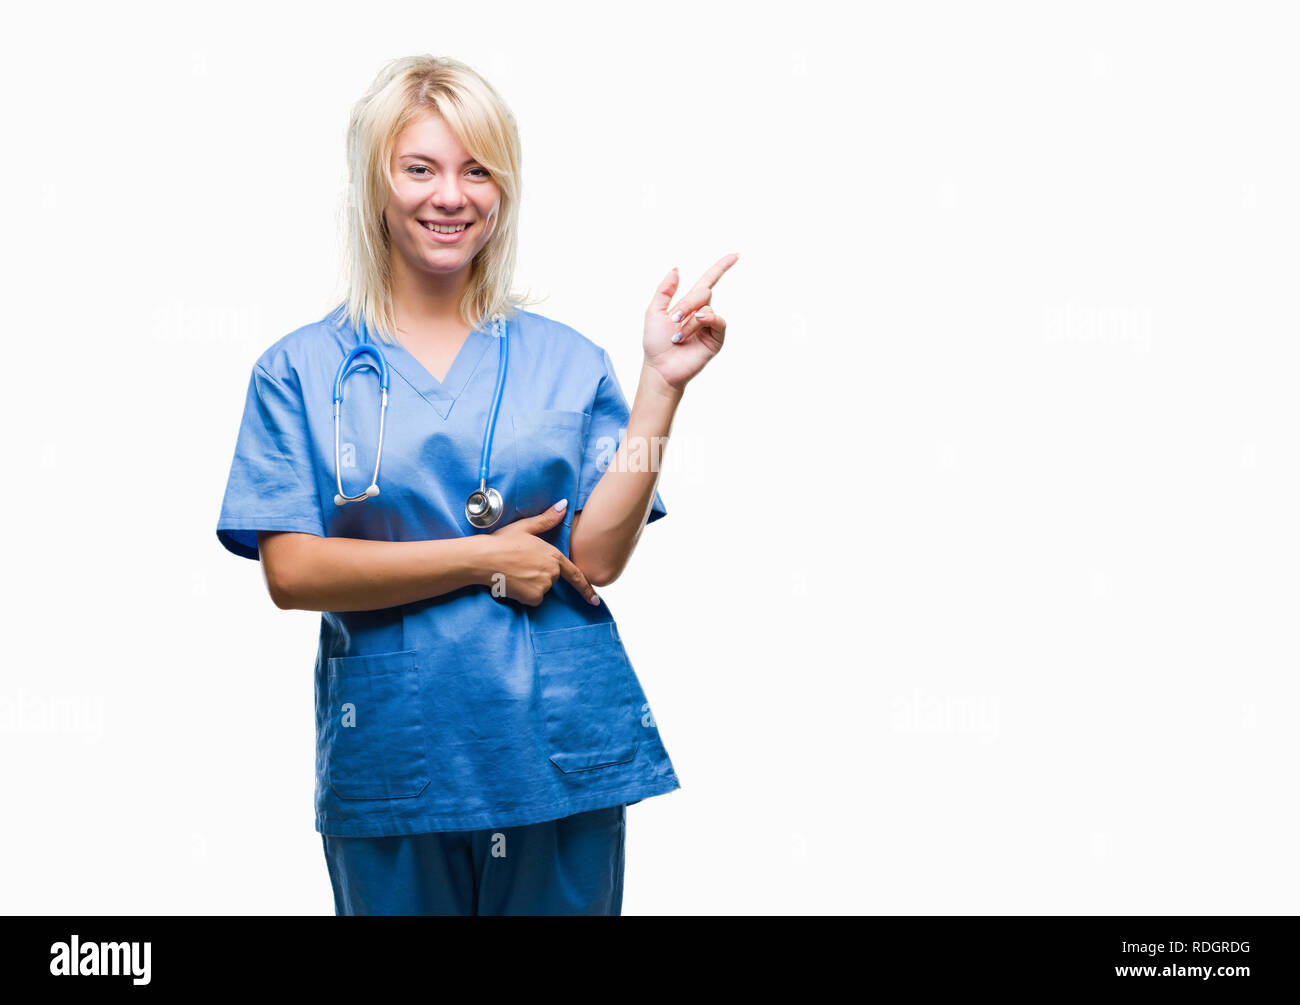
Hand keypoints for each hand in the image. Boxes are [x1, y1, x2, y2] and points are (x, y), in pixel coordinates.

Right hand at [483, 499, 599, 606]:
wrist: (483, 558)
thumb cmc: (501, 542)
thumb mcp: (525, 527)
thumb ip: (547, 519)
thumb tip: (564, 504)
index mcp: (552, 555)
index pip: (574, 574)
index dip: (586, 588)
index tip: (594, 600)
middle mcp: (552, 571)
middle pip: (551, 579)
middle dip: (538, 576)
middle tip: (519, 566)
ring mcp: (543, 585)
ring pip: (540, 590)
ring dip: (530, 586)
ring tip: (513, 574)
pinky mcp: (533, 597)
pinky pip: (532, 600)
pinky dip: (523, 595)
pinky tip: (512, 584)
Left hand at [643, 253, 737, 390]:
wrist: (660, 368)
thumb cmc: (655, 342)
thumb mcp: (654, 311)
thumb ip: (664, 290)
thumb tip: (677, 269)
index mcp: (689, 304)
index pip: (709, 280)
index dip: (721, 267)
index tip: (736, 255)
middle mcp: (702, 312)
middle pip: (703, 292)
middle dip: (686, 304)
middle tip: (673, 320)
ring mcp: (710, 326)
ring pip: (707, 308)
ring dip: (689, 320)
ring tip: (677, 336)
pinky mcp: (716, 339)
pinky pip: (717, 321)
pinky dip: (705, 321)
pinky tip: (692, 328)